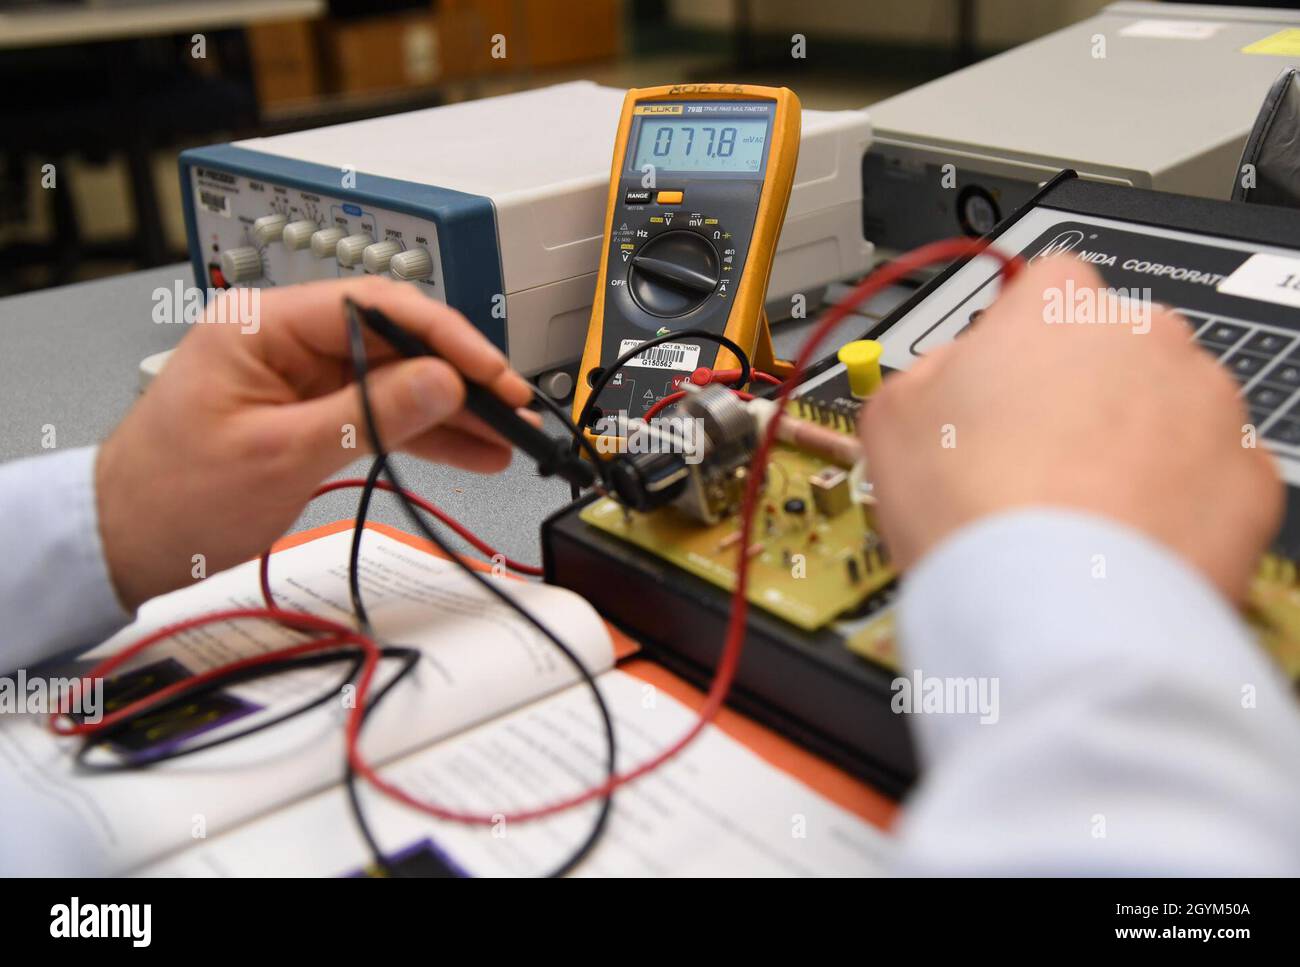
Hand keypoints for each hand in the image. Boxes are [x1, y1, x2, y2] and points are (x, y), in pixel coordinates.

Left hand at [96, 276, 532, 609]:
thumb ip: (368, 414)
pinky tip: (471, 450)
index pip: (374, 306)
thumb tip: (442, 382)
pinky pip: (380, 414)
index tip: (491, 374)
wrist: (124, 545)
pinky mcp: (310, 414)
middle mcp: (286, 341)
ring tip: (507, 438)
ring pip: (395, 381)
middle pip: (393, 342)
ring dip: (452, 410)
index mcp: (263, 325)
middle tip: (513, 411)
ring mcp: (300, 378)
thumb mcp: (280, 455)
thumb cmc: (173, 496)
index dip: (444, 338)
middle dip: (459, 377)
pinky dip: (424, 434)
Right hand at [860, 256, 1282, 601]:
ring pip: (1168, 411)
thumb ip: (929, 369)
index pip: (1045, 289)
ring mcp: (1211, 407)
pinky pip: (1209, 476)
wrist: (1054, 611)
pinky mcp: (1250, 479)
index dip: (1019, 340)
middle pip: (1113, 350)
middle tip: (1034, 460)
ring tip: (1078, 511)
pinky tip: (1123, 538)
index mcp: (1059, 307)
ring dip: (1133, 445)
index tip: (1003, 385)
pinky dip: (1177, 501)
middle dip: (1082, 394)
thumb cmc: (973, 511)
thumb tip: (953, 373)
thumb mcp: (892, 417)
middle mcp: (1149, 338)